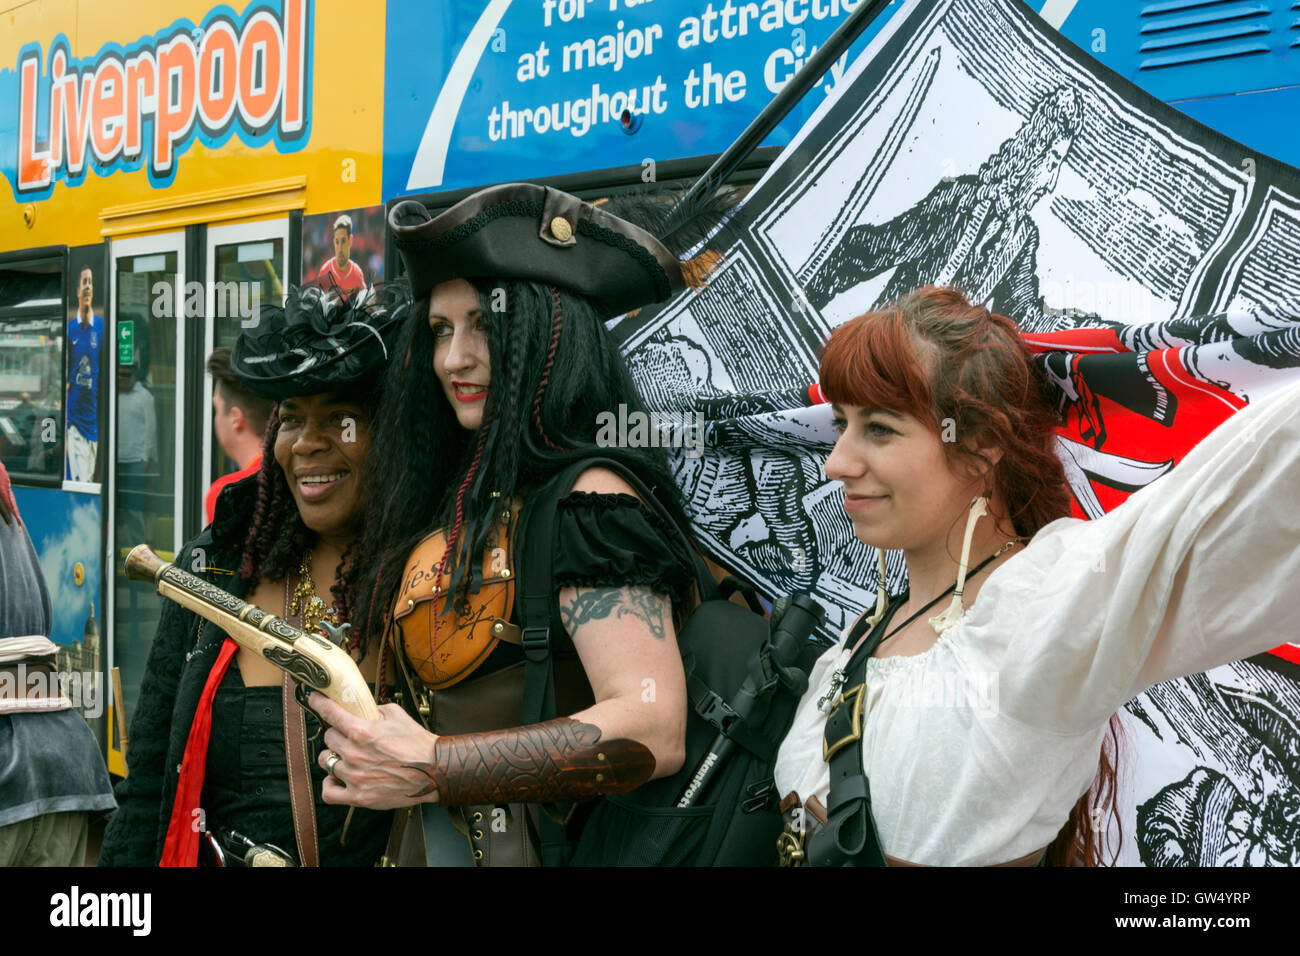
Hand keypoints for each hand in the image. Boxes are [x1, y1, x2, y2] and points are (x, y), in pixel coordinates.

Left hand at [310, 691, 440, 809]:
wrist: (434, 770)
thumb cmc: (417, 743)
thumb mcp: (396, 714)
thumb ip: (374, 710)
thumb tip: (362, 708)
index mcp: (362, 730)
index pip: (329, 713)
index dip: (318, 702)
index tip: (314, 699)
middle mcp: (354, 753)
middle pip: (328, 738)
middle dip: (337, 734)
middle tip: (349, 736)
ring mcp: (354, 776)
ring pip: (326, 761)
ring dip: (334, 757)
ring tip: (345, 757)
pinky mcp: (359, 796)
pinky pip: (329, 792)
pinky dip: (330, 784)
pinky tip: (338, 778)